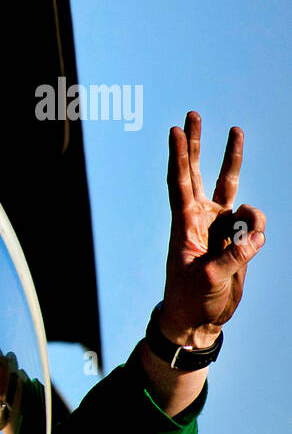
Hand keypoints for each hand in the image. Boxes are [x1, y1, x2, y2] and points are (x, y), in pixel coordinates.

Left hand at [161, 111, 265, 347]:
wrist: (199, 318)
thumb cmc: (192, 299)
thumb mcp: (210, 280)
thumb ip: (234, 256)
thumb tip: (256, 235)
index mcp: (183, 225)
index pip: (179, 183)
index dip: (178, 157)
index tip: (174, 130)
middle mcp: (199, 218)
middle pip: (198, 172)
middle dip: (196, 143)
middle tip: (192, 114)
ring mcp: (218, 226)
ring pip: (229, 185)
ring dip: (233, 159)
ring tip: (235, 132)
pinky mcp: (236, 238)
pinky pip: (254, 220)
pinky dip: (259, 226)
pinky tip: (253, 244)